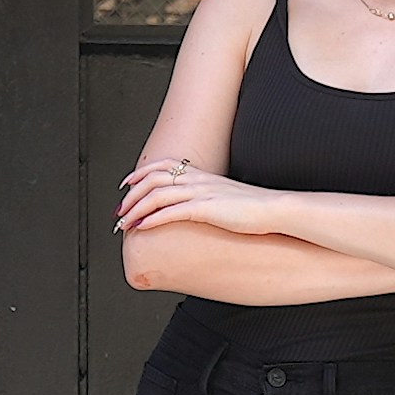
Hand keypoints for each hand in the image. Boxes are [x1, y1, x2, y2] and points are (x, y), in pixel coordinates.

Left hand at [115, 155, 285, 236]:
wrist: (275, 210)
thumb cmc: (254, 208)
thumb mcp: (226, 198)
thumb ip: (208, 199)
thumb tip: (196, 209)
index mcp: (201, 175)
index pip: (162, 166)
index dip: (140, 174)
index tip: (126, 185)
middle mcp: (197, 180)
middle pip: (153, 179)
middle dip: (131, 195)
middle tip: (119, 210)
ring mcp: (201, 194)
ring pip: (157, 195)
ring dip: (136, 209)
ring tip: (124, 222)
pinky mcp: (206, 209)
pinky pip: (171, 212)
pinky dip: (152, 219)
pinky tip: (142, 227)